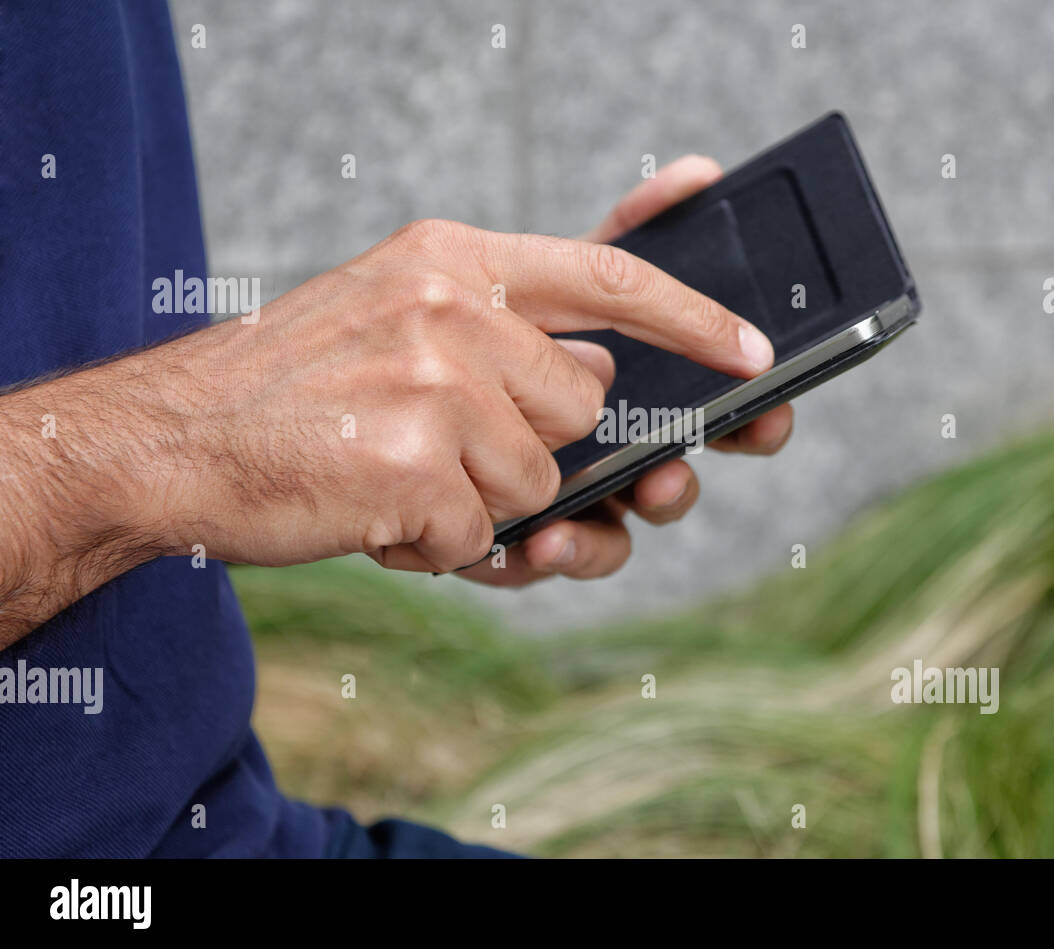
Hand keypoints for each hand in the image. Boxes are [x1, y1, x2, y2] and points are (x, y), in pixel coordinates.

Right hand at [0, 208, 776, 639]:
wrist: (172, 441)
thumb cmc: (301, 393)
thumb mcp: (399, 314)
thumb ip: (510, 335)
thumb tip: (610, 381)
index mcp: (457, 257)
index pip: (610, 273)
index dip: (693, 316)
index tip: (753, 354)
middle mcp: (453, 306)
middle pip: (585, 410)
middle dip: (534, 450)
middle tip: (446, 442)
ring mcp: (436, 385)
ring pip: (542, 485)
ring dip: (477, 505)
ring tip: (395, 472)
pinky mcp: (414, 466)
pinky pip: (483, 540)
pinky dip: (435, 548)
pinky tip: (375, 511)